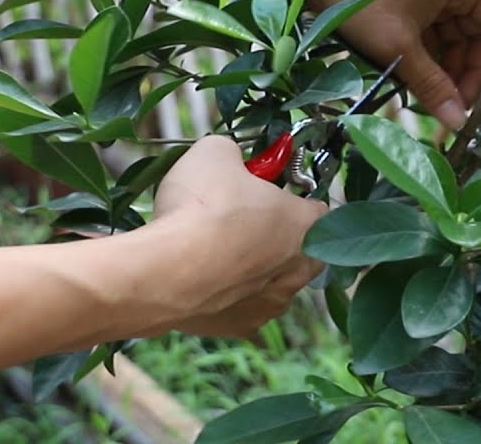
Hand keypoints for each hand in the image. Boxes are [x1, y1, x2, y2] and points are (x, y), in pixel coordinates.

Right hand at [145, 136, 326, 336]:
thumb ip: (233, 152)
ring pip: (272, 280)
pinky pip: (243, 306)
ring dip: (252, 266)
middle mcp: (298, 269)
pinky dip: (228, 294)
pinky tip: (203, 279)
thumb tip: (230, 157)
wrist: (164, 273)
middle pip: (300, 247)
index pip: (316, 206)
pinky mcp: (241, 326)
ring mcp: (272, 303)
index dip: (291, 194)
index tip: (264, 187)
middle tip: (241, 218)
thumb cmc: (201, 209)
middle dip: (277, 233)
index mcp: (306, 225)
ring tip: (215, 250)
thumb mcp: (215, 153)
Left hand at [310, 0, 480, 129]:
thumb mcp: (399, 47)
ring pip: (450, 40)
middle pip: (475, 37)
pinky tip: (414, 83)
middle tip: (455, 110)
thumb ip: (433, 86)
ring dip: (443, 71)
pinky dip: (425, 60)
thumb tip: (459, 125)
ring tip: (431, 101)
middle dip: (466, 74)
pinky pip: (429, 35)